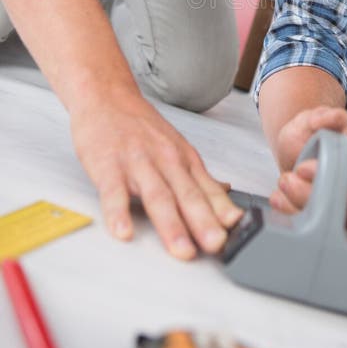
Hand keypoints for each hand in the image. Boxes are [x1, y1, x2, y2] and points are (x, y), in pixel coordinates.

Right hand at [70, 89, 242, 258]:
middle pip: (188, 195)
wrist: (108, 97)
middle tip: (216, 245)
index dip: (223, 214)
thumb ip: (199, 176)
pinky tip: (123, 232)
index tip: (237, 234)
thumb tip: (226, 196)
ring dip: (171, 225)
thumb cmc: (141, 127)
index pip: (208, 191)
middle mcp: (166, 161)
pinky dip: (119, 213)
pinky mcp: (108, 166)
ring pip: (158, 196)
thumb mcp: (177, 147)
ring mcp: (138, 163)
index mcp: (185, 160)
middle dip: (204, 223)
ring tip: (181, 250)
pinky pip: (114, 192)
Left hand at [269, 106, 346, 225]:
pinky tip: (283, 203)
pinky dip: (297, 217)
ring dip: (298, 205)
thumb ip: (321, 116)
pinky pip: (320, 226)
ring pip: (330, 215)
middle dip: (307, 193)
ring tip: (282, 189)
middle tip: (286, 180)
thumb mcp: (307, 120)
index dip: (329, 170)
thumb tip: (335, 117)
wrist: (298, 151)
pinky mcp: (340, 218)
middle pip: (343, 197)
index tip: (302, 168)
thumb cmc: (306, 136)